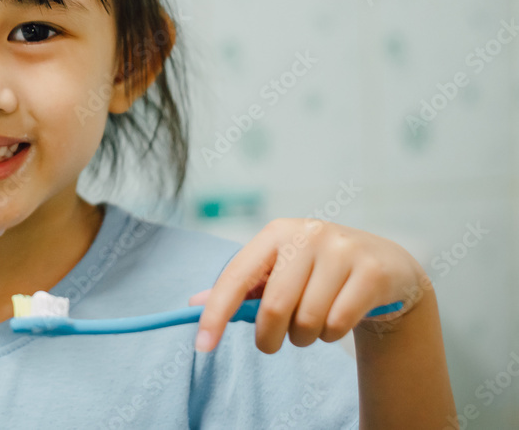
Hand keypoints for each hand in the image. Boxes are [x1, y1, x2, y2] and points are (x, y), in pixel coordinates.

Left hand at [189, 218, 429, 353]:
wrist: (386, 265)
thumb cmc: (318, 271)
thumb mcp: (279, 270)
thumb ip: (241, 287)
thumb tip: (193, 303)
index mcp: (276, 233)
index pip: (235, 277)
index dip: (215, 314)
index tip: (201, 346)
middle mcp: (307, 234)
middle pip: (274, 307)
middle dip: (269, 338)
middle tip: (273, 343)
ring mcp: (342, 250)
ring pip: (308, 321)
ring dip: (305, 337)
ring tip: (313, 324)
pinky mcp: (372, 272)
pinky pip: (338, 324)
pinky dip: (332, 335)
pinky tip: (339, 319)